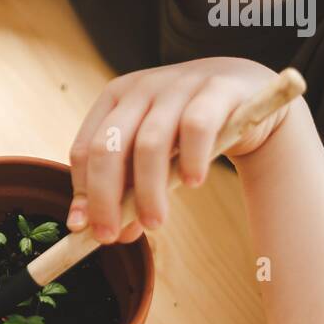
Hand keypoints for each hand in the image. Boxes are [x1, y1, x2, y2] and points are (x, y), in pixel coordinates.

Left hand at [66, 57, 290, 243]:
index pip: (84, 149)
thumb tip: (115, 234)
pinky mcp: (216, 91)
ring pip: (149, 143)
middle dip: (104, 197)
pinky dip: (191, 159)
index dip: (82, 191)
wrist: (242, 89)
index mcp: (114, 99)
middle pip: (108, 147)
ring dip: (148, 191)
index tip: (83, 228)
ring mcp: (177, 86)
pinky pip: (196, 127)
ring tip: (154, 222)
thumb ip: (130, 187)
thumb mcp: (152, 154)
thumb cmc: (186, 129)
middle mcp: (140, 89)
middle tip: (110, 236)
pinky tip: (193, 182)